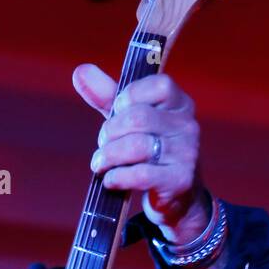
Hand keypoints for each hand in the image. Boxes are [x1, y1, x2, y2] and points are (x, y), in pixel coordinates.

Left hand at [72, 62, 211, 244]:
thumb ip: (107, 96)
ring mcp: (187, 153)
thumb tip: (80, 71)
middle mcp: (188, 125)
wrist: (176, 197)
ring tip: (100, 163)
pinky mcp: (180, 180)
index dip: (127, 98)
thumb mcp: (130, 120)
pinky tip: (110, 180)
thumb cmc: (149, 150)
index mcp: (180, 103)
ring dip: (108, 156)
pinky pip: (140, 175)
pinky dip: (117, 177)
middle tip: (102, 145)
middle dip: (110, 132)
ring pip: (136, 146)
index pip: (157, 85)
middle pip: (138, 118)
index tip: (117, 112)